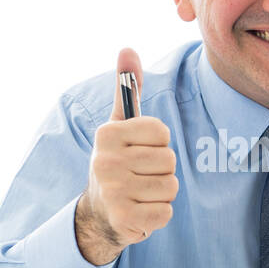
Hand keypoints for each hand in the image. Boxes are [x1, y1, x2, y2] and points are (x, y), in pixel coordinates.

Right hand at [75, 48, 178, 264]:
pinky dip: (158, 215)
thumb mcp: (119, 125)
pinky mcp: (124, 218)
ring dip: (161, 193)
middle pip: (168, 160)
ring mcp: (113, 191)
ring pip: (170, 187)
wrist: (98, 213)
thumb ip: (126, 89)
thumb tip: (128, 49)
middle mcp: (105, 160)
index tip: (139, 150)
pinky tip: (140, 211)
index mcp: (107, 133)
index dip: (157, 143)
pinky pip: (166, 212)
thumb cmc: (117, 161)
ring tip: (140, 193)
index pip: (161, 132)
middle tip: (139, 176)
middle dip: (161, 171)